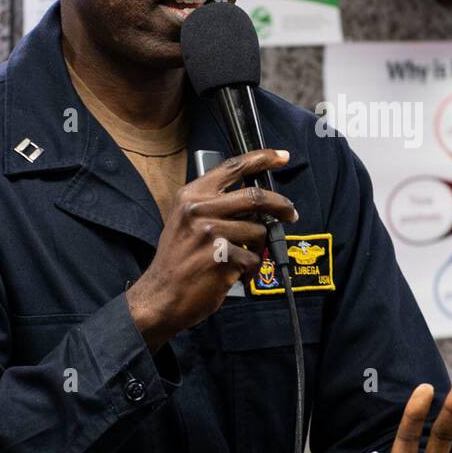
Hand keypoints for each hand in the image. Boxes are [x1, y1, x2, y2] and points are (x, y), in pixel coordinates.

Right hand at [126, 148, 296, 349]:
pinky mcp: (222, 257)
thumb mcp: (184, 221)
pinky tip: (235, 275)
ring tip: (242, 259)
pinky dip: (250, 270)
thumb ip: (212, 205)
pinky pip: (254, 259)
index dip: (262, 159)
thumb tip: (255, 200)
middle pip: (256, 197)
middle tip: (290, 213)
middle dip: (281, 205)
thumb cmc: (176, 261)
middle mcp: (199, 210)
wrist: (161, 295)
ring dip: (258, 248)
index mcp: (190, 196)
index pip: (232, 168)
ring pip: (259, 232)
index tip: (281, 157)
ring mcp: (211, 233)